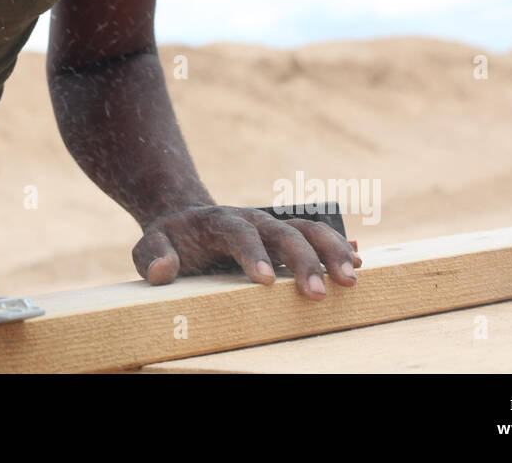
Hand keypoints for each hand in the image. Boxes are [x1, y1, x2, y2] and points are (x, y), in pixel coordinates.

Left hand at [132, 205, 362, 299]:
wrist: (185, 218)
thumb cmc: (170, 239)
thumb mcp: (150, 244)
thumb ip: (152, 254)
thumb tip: (163, 270)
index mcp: (218, 221)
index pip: (238, 232)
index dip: (252, 254)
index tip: (264, 281)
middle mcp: (251, 219)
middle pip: (283, 232)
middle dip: (305, 261)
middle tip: (320, 293)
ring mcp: (271, 227)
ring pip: (308, 230)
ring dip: (332, 251)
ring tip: (351, 279)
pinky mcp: (285, 239)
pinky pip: (317, 236)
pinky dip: (339, 245)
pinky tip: (361, 260)